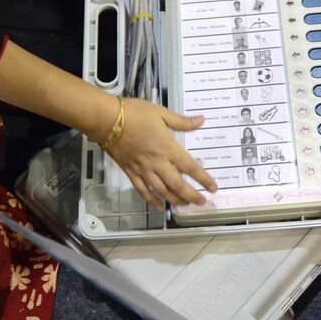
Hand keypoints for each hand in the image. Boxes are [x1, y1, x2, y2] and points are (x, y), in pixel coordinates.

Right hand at [103, 98, 218, 205]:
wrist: (107, 120)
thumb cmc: (135, 113)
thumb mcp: (160, 113)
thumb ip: (181, 121)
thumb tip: (201, 121)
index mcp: (167, 147)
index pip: (189, 167)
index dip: (203, 179)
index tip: (213, 188)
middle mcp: (157, 163)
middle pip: (177, 185)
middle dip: (191, 196)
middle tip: (202, 202)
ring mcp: (143, 170)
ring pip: (162, 191)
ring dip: (175, 200)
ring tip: (185, 204)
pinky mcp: (130, 172)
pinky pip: (143, 191)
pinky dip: (152, 200)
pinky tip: (160, 206)